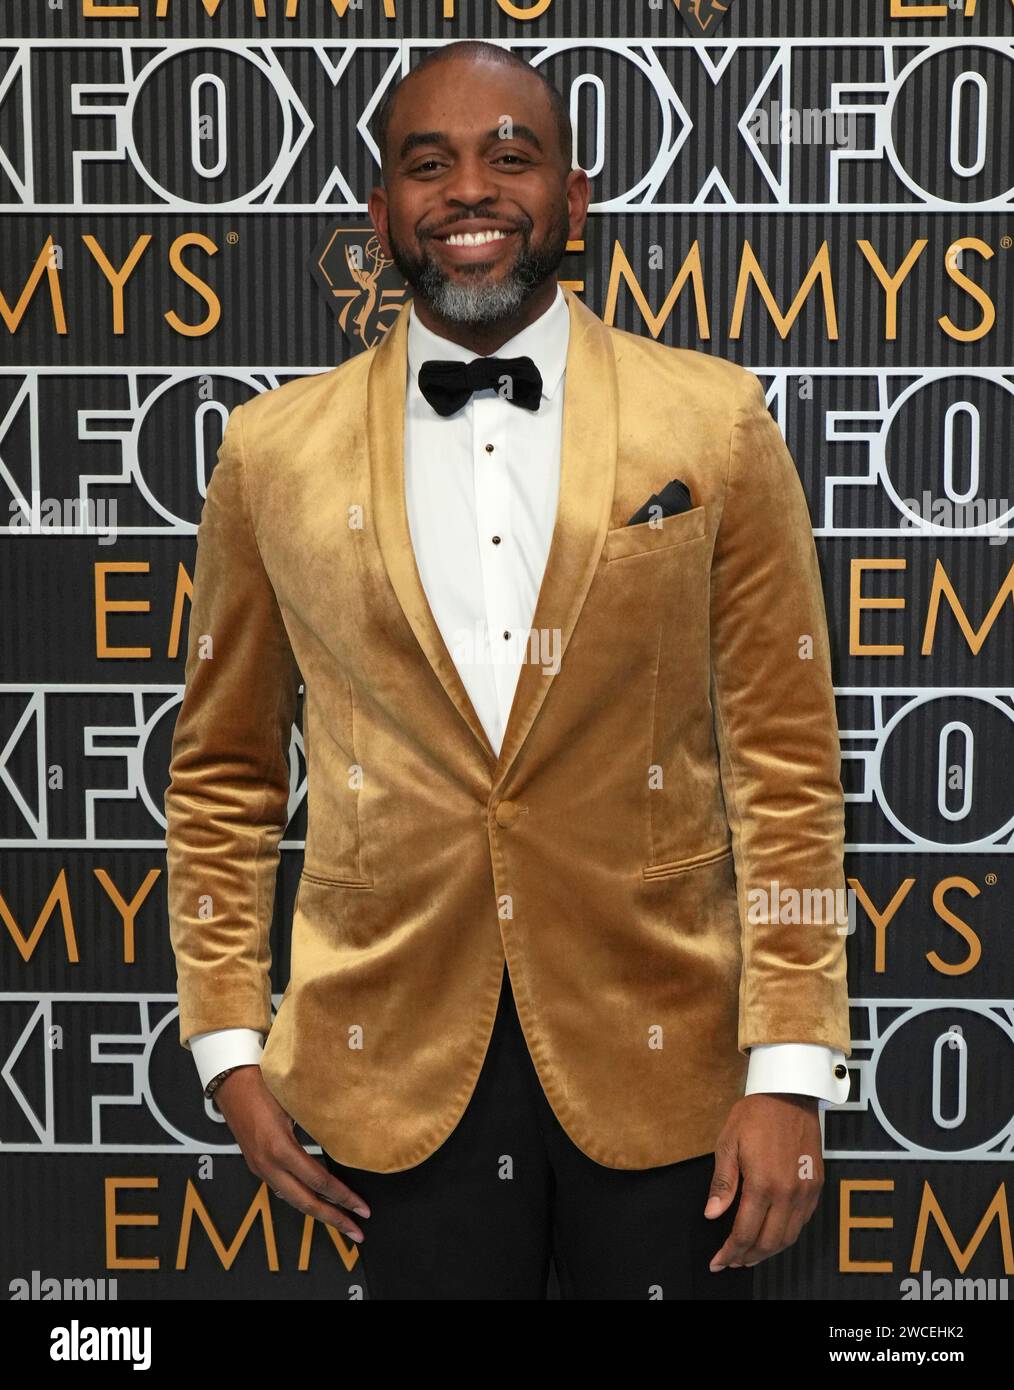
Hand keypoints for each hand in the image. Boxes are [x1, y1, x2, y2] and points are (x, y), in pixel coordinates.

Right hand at [214, 1066, 370, 1242]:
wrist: (229, 1079)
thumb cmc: (263, 1082)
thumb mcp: (295, 1100)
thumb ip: (318, 1120)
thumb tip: (349, 1133)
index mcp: (280, 1148)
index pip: (318, 1181)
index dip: (342, 1197)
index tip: (362, 1207)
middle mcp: (268, 1164)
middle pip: (305, 1202)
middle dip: (333, 1219)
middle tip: (357, 1232)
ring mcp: (260, 1167)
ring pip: (292, 1200)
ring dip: (318, 1212)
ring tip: (341, 1221)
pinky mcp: (257, 1164)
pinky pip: (283, 1189)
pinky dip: (303, 1199)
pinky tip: (317, 1201)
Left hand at [704, 1093, 822, 1272]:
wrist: (789, 1092)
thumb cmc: (755, 1114)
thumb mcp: (728, 1143)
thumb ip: (722, 1183)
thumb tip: (712, 1214)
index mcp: (762, 1183)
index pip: (744, 1231)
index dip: (730, 1252)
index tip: (718, 1262)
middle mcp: (788, 1193)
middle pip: (769, 1242)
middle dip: (748, 1257)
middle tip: (733, 1262)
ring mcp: (805, 1191)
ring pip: (789, 1236)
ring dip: (769, 1251)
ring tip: (751, 1255)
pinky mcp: (816, 1185)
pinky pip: (803, 1221)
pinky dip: (787, 1235)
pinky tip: (774, 1234)